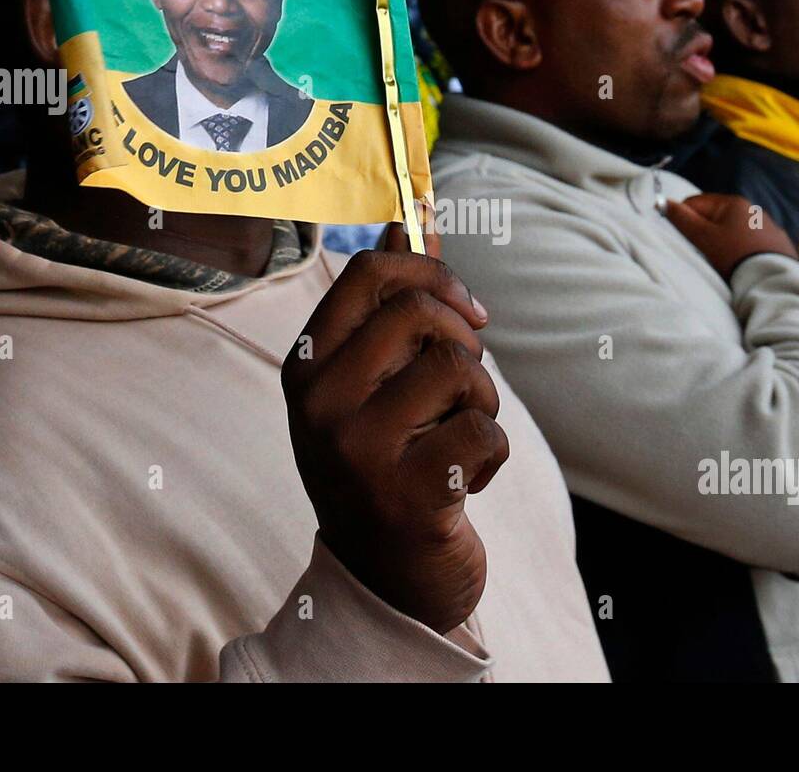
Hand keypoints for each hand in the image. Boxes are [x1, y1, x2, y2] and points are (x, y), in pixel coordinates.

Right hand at [281, 224, 506, 633]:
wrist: (384, 582)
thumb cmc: (387, 463)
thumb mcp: (375, 382)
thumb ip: (394, 301)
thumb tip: (415, 217)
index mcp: (306, 366)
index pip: (369, 272)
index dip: (433, 275)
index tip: (467, 311)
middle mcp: (319, 403)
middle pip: (421, 312)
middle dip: (466, 343)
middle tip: (461, 391)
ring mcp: (356, 451)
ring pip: (461, 370)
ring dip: (481, 405)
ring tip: (455, 442)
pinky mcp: (406, 495)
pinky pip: (486, 432)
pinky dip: (492, 456)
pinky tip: (462, 486)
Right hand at [663, 193, 798, 278]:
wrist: (771, 280)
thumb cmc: (732, 255)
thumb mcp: (703, 237)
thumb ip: (681, 218)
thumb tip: (663, 201)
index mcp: (732, 203)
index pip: (695, 203)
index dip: (683, 219)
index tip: (682, 238)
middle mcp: (752, 209)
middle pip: (715, 217)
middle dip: (704, 231)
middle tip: (701, 252)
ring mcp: (767, 226)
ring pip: (733, 230)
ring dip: (723, 241)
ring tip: (721, 261)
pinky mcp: (777, 244)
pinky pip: (750, 242)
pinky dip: (741, 249)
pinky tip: (740, 263)